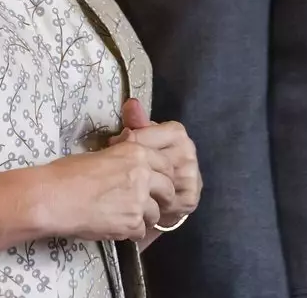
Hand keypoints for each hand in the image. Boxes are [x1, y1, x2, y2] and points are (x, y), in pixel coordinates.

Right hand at [37, 139, 174, 242]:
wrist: (54, 197)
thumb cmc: (68, 173)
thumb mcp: (101, 153)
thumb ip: (123, 155)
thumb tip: (132, 151)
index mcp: (135, 152)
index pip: (166, 164)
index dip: (163, 176)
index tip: (158, 183)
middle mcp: (143, 174)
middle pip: (168, 189)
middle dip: (162, 198)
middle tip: (149, 204)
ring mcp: (139, 200)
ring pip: (156, 213)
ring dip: (146, 217)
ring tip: (128, 217)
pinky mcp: (131, 222)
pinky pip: (142, 231)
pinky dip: (132, 232)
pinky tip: (117, 227)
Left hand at [110, 99, 200, 230]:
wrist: (169, 193)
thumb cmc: (151, 160)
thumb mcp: (142, 137)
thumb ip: (136, 121)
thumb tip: (131, 103)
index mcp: (177, 133)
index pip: (143, 136)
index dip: (126, 146)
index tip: (115, 152)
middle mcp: (188, 152)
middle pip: (149, 159)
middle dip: (130, 167)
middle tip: (117, 173)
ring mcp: (191, 176)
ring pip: (155, 182)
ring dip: (138, 187)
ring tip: (127, 187)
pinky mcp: (189, 199)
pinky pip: (162, 202)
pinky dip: (148, 203)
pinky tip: (139, 202)